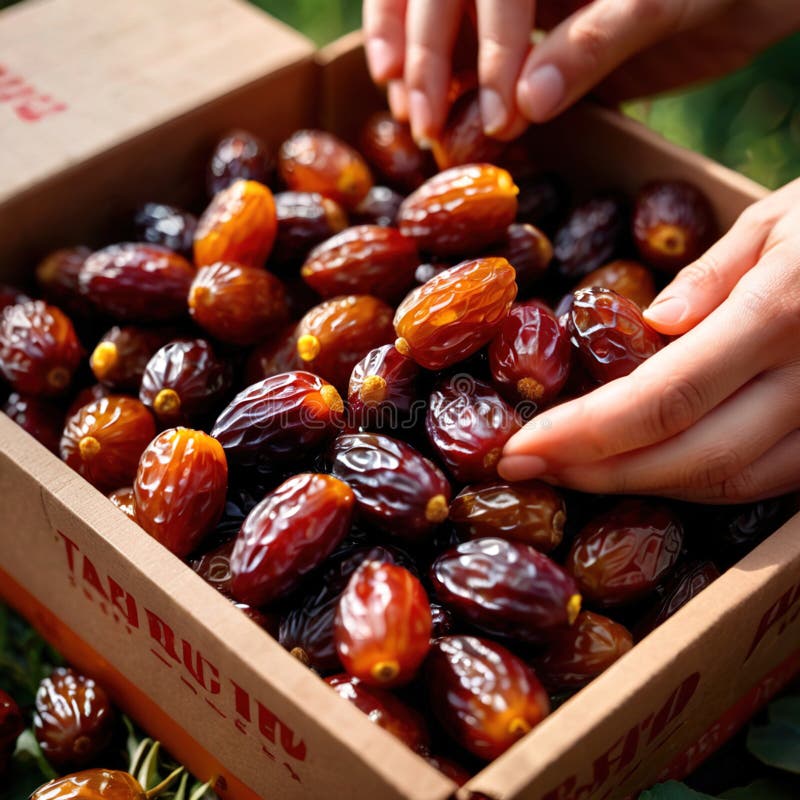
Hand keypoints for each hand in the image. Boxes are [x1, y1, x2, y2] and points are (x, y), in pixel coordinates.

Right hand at [363, 0, 799, 143]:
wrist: (738, 0)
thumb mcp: (663, 5)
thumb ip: (598, 41)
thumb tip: (530, 100)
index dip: (487, 45)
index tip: (498, 115)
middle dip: (426, 53)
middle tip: (421, 121)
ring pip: (434, 9)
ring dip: (413, 59)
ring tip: (408, 115)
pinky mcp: (514, 27)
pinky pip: (459, 43)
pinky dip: (435, 72)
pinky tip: (420, 103)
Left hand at [498, 177, 799, 502]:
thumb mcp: (781, 217)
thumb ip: (715, 274)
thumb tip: (654, 325)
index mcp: (784, 314)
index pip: (662, 399)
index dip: (583, 435)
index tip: (518, 448)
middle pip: (687, 457)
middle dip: (594, 472)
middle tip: (523, 468)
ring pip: (727, 483)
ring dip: (639, 485)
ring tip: (570, 471)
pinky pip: (766, 481)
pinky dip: (696, 482)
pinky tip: (645, 468)